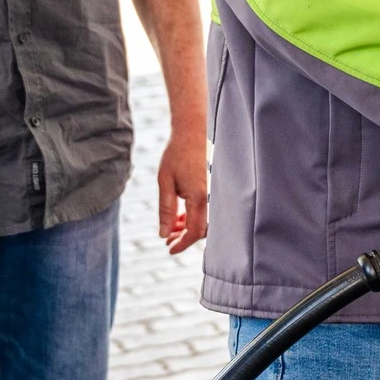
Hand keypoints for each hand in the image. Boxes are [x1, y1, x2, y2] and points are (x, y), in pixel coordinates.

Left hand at [157, 125, 208, 254]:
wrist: (194, 130)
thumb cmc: (177, 154)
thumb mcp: (165, 181)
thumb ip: (166, 209)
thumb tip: (163, 234)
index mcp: (199, 196)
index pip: (195, 232)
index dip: (182, 244)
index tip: (169, 249)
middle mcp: (212, 196)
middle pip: (202, 229)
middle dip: (184, 237)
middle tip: (167, 239)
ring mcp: (215, 192)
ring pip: (206, 220)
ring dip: (189, 227)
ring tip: (172, 226)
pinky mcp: (215, 188)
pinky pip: (209, 209)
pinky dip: (195, 216)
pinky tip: (181, 214)